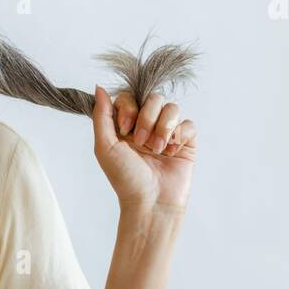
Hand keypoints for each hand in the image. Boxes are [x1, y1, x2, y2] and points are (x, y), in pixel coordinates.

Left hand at [91, 84, 196, 213]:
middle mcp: (147, 126)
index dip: (129, 107)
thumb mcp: (105, 146)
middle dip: (147, 119)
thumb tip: (100, 87)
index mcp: (126, 125)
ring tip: (158, 150)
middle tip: (142, 143)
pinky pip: (188, 122)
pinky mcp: (185, 142)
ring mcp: (167, 132)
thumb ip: (101, 116)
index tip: (125, 129)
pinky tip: (172, 151)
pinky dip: (180, 134)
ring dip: (163, 128)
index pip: (130, 97)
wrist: (151, 202)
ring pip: (172, 107)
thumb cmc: (125, 178)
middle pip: (153, 98)